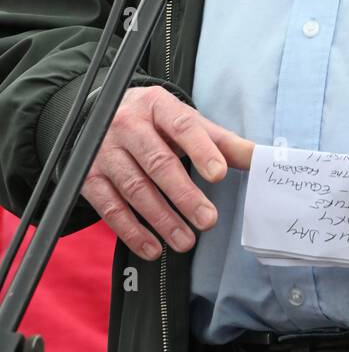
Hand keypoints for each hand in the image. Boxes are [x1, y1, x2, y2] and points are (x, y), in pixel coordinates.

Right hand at [80, 86, 253, 259]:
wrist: (101, 116)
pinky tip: (153, 247)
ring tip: (186, 240)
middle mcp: (126, 124)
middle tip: (208, 220)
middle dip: (184, 195)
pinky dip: (132, 231)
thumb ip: (220, 141)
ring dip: (162, 219)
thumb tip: (259, 157)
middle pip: (158, 162)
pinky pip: (110, 208)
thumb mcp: (185, 121)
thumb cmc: (155, 122)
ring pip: (135, 188)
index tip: (219, 175)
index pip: (182, 126)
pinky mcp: (88, 177)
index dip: (201, 150)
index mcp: (156, 105)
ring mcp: (104, 151)